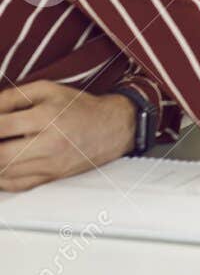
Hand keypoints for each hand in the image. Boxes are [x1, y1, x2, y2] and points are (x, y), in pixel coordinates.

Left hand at [0, 82, 136, 191]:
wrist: (113, 127)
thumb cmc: (79, 107)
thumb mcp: (47, 90)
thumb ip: (13, 97)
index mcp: (48, 117)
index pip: (2, 126)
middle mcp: (50, 144)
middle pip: (1, 155)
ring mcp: (51, 164)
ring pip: (4, 173)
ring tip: (3, 148)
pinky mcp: (52, 177)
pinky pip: (16, 185)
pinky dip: (1, 178)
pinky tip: (3, 165)